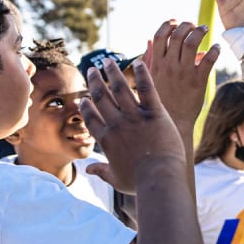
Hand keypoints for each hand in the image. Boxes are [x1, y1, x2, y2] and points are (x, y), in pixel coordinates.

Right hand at [80, 57, 185, 193]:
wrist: (159, 178)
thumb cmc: (139, 182)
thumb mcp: (116, 179)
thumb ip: (101, 172)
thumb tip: (88, 170)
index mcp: (106, 139)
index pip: (90, 118)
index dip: (86, 106)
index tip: (84, 97)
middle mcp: (117, 124)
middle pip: (101, 97)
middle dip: (95, 81)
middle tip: (92, 70)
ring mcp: (135, 117)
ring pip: (120, 88)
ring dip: (112, 72)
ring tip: (108, 61)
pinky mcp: (154, 113)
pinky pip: (147, 88)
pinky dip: (142, 74)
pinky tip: (139, 61)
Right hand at [146, 20, 219, 126]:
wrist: (174, 122)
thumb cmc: (160, 101)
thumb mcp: (150, 79)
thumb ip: (149, 59)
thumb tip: (148, 40)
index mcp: (156, 64)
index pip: (159, 36)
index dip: (167, 25)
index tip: (175, 22)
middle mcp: (169, 66)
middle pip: (177, 35)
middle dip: (186, 25)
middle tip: (193, 25)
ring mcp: (184, 73)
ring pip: (192, 43)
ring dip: (199, 32)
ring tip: (204, 29)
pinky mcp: (198, 81)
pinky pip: (208, 60)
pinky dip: (214, 50)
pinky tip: (216, 47)